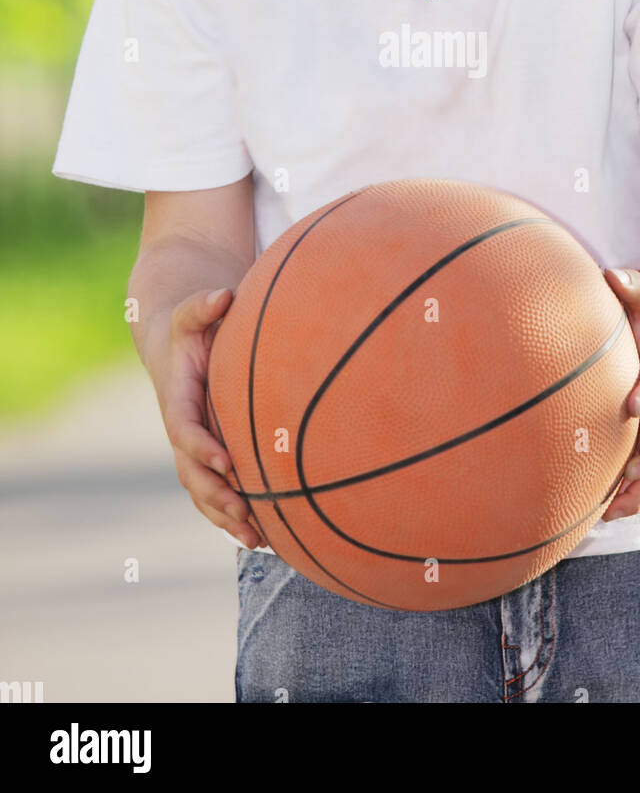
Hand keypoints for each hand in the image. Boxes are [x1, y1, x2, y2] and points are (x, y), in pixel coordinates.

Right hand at [157, 287, 264, 548]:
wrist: (181, 341)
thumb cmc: (194, 324)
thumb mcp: (193, 310)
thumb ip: (203, 305)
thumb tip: (223, 294)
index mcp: (177, 398)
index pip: (183, 429)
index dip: (201, 447)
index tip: (226, 462)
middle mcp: (183, 428)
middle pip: (192, 472)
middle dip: (216, 496)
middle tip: (245, 514)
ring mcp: (196, 445)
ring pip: (204, 490)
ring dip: (226, 516)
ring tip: (258, 540)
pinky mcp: (211, 453)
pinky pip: (219, 489)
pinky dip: (236, 514)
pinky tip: (267, 536)